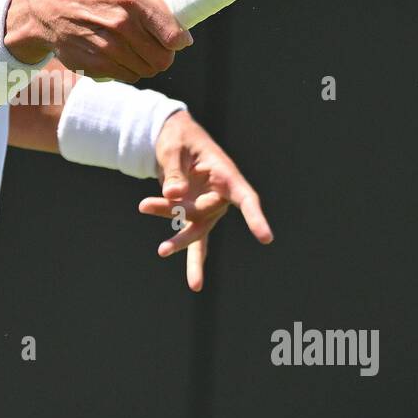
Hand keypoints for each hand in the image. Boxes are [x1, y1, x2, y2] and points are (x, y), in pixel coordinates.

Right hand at [5, 0, 193, 81]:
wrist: (52, 9)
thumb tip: (182, 19)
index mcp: (135, 0)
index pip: (174, 35)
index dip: (179, 40)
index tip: (176, 40)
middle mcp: (122, 24)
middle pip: (163, 59)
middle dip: (163, 55)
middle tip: (155, 47)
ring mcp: (108, 47)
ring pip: (147, 70)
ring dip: (144, 63)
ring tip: (132, 49)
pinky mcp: (96, 65)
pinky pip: (128, 77)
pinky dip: (127, 69)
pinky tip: (116, 55)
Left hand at [138, 111, 271, 291]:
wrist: (172, 137)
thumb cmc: (177, 138)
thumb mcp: (172, 148)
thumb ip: (173, 172)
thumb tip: (173, 196)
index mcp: (225, 173)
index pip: (245, 197)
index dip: (255, 217)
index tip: (265, 238)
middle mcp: (221, 194)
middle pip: (207, 215)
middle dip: (180, 218)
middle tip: (151, 217)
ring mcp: (208, 207)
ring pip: (195, 229)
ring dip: (177, 238)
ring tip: (162, 251)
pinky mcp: (194, 214)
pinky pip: (191, 236)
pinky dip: (183, 250)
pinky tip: (192, 280)